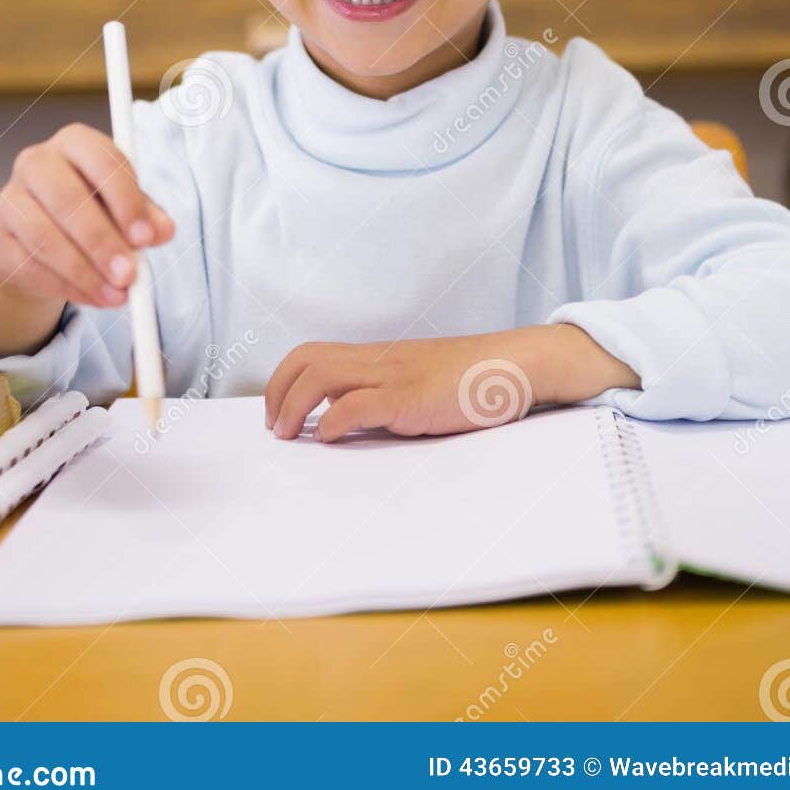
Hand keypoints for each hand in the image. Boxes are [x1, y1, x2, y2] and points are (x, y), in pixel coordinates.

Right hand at [0, 122, 174, 310]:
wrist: (45, 241)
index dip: (126, 200)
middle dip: (102, 242)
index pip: (101, 160)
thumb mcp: (126, 208)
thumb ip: (146, 217)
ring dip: (85, 272)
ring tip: (118, 295)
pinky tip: (95, 297)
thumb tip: (163, 231)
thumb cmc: (94, 210)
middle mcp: (36, 163)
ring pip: (44, 238)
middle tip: (129, 274)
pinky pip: (31, 268)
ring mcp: (10, 201)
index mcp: (75, 143)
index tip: (146, 238)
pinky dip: (67, 287)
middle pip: (67, 199)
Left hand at [264, 325, 640, 442]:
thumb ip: (385, 397)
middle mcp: (378, 361)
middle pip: (306, 359)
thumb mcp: (418, 384)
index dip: (283, 380)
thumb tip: (348, 424)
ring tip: (290, 435)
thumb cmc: (471, 380)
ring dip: (294, 406)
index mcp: (377, 358)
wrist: (513, 365)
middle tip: (275, 429)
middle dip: (277, 392)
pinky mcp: (410, 398)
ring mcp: (394, 377)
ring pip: (321, 376)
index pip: (312, 352)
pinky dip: (333, 421)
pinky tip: (330, 437)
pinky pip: (357, 403)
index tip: (276, 413)